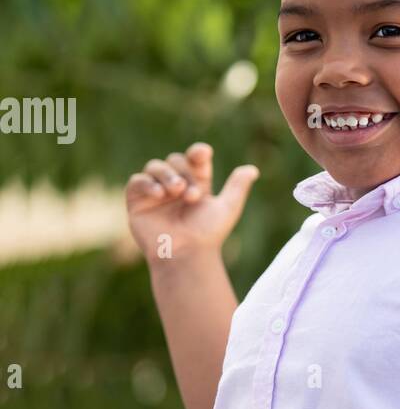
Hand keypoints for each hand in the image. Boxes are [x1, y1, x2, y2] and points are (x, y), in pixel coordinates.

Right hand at [124, 142, 259, 263]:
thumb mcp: (227, 209)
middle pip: (176, 161)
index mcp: (196, 183)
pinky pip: (137, 181)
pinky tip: (159, 194)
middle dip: (185, 173)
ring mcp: (155, 192)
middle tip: (193, 195)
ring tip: (176, 191)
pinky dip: (147, 183)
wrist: (186, 255)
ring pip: (155, 166)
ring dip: (167, 174)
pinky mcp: (137, 201)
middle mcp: (175, 185)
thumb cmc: (208, 235)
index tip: (203, 154)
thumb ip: (237, 188)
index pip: (194, 159)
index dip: (198, 153)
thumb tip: (252, 170)